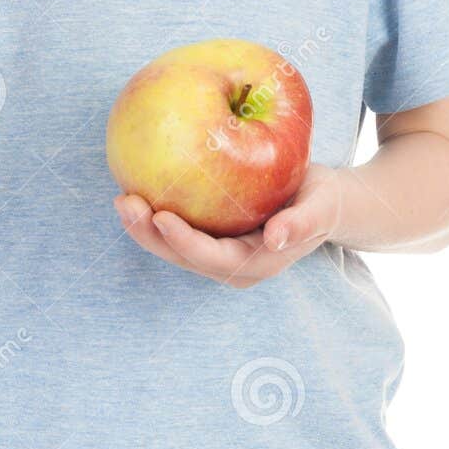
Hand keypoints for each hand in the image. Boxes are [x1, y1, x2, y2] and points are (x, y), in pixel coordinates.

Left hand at [113, 163, 342, 288]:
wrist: (327, 202)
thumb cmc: (325, 200)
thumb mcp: (321, 206)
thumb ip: (302, 223)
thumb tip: (275, 238)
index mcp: (256, 263)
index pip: (212, 258)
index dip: (183, 242)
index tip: (160, 217)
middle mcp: (232, 264)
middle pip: (183, 256)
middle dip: (150, 235)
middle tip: (125, 202)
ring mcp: (219, 251)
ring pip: (173, 246)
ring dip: (144, 226)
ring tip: (122, 198)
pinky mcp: (211, 234)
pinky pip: (178, 226)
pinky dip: (155, 212)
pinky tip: (137, 184)